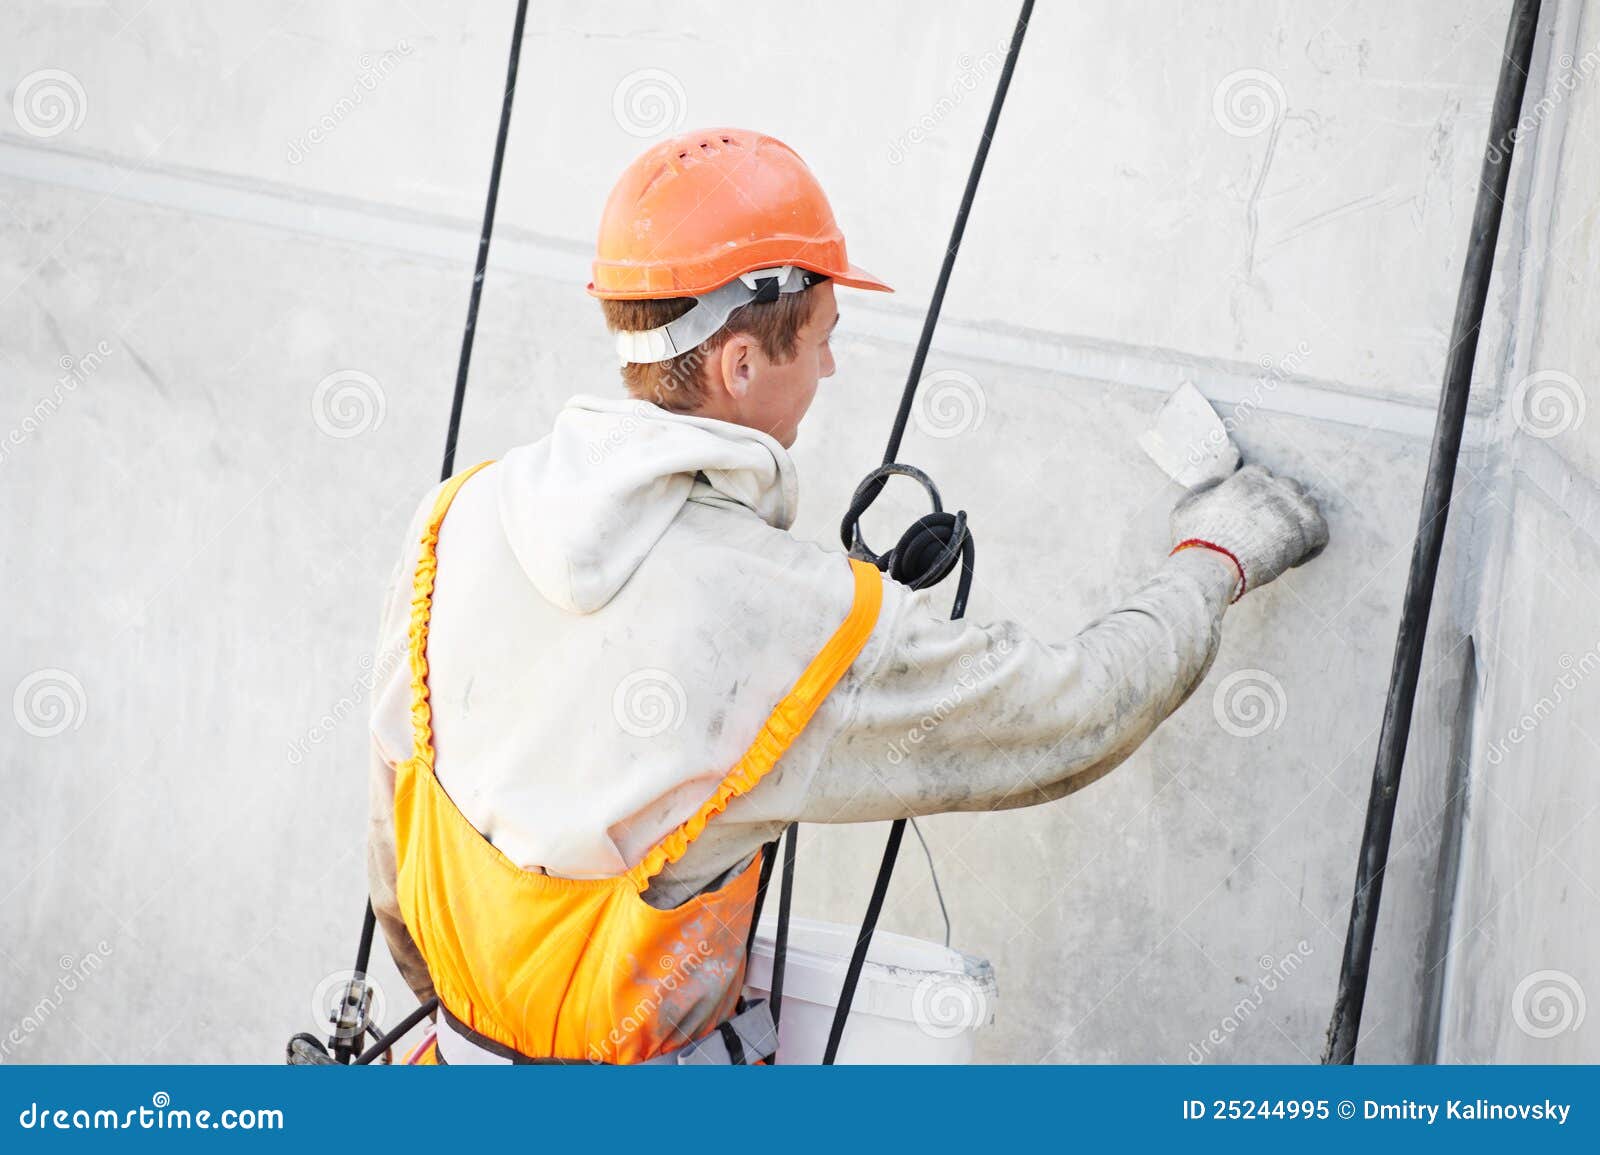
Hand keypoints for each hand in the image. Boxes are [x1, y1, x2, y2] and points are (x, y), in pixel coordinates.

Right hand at [1170, 464, 1328, 599]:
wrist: (1210, 565)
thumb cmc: (1195, 537)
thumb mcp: (1192, 500)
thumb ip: (1215, 474)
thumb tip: (1233, 452)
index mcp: (1248, 478)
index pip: (1263, 476)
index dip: (1257, 497)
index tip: (1249, 516)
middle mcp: (1274, 487)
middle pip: (1289, 487)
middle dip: (1280, 507)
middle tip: (1267, 532)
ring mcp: (1291, 508)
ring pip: (1308, 507)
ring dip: (1298, 523)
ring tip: (1283, 543)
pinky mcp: (1305, 532)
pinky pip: (1321, 533)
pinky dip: (1310, 547)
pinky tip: (1292, 560)